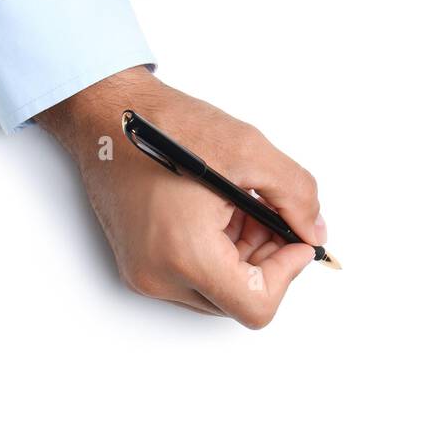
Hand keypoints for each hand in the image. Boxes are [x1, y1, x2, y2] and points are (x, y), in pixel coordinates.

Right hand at [37, 68, 328, 327]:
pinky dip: (217, 250)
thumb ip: (296, 196)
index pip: (256, 306)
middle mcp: (159, 275)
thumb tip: (313, 232)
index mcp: (185, 255)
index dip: (288, 273)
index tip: (296, 238)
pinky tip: (220, 209)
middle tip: (272, 214)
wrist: (107, 114)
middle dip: (267, 259)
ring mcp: (144, 273)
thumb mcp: (249, 150)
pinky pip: (192, 276)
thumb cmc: (166, 126)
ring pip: (217, 290)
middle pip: (238, 300)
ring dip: (243, 254)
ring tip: (243, 204)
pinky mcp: (138, 263)